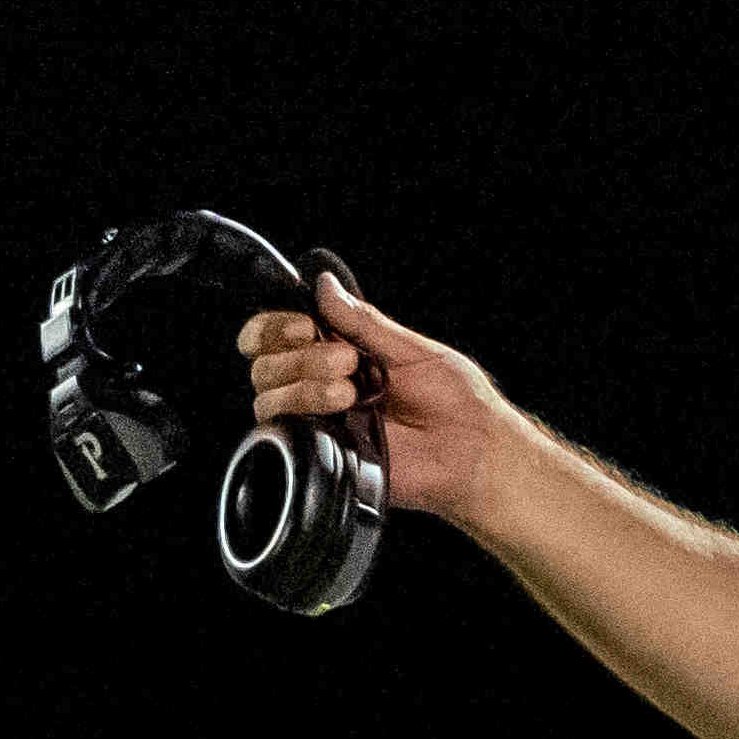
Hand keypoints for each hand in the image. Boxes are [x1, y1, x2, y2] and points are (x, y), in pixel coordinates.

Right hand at [240, 279, 518, 523]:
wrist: (473, 453)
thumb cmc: (456, 404)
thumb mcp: (412, 349)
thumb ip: (364, 321)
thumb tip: (324, 285)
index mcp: (342, 354)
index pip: (278, 333)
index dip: (277, 325)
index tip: (306, 325)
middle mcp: (324, 386)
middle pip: (266, 361)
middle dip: (300, 355)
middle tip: (346, 360)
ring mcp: (321, 421)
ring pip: (267, 393)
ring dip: (304, 382)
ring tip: (350, 391)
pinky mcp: (323, 453)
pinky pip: (282, 430)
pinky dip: (303, 412)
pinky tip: (341, 411)